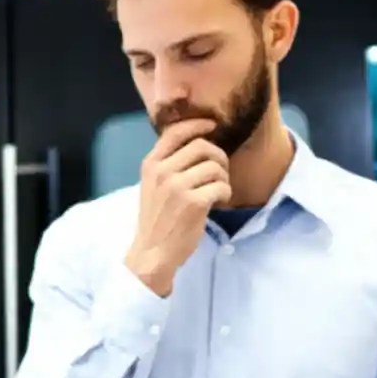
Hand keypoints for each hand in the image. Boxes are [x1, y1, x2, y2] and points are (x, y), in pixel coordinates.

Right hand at [125, 119, 230, 295]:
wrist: (152, 253)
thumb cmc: (157, 219)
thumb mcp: (152, 186)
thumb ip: (168, 164)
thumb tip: (198, 141)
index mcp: (151, 165)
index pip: (176, 132)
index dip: (198, 124)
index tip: (212, 125)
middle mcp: (162, 172)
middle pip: (202, 146)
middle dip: (218, 156)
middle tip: (219, 171)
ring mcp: (177, 187)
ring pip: (215, 167)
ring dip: (223, 178)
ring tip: (217, 191)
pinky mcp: (194, 203)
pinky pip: (222, 186)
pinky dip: (225, 193)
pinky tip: (218, 202)